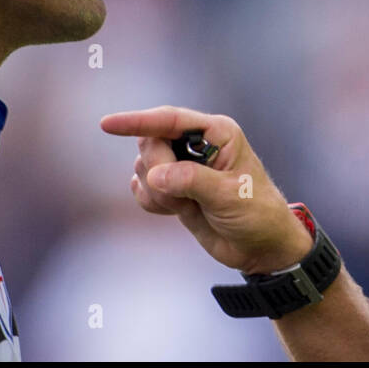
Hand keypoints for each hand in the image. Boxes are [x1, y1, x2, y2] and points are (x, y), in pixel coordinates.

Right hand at [100, 105, 313, 274]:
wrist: (261, 247)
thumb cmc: (257, 213)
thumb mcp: (229, 196)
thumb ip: (191, 181)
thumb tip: (153, 175)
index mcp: (216, 133)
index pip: (169, 120)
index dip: (137, 121)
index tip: (107, 124)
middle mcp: (196, 145)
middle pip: (150, 143)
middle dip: (157, 170)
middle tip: (182, 195)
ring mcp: (182, 167)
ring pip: (144, 167)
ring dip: (157, 191)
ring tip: (186, 206)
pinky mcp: (173, 189)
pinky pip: (143, 189)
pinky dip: (151, 202)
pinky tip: (175, 211)